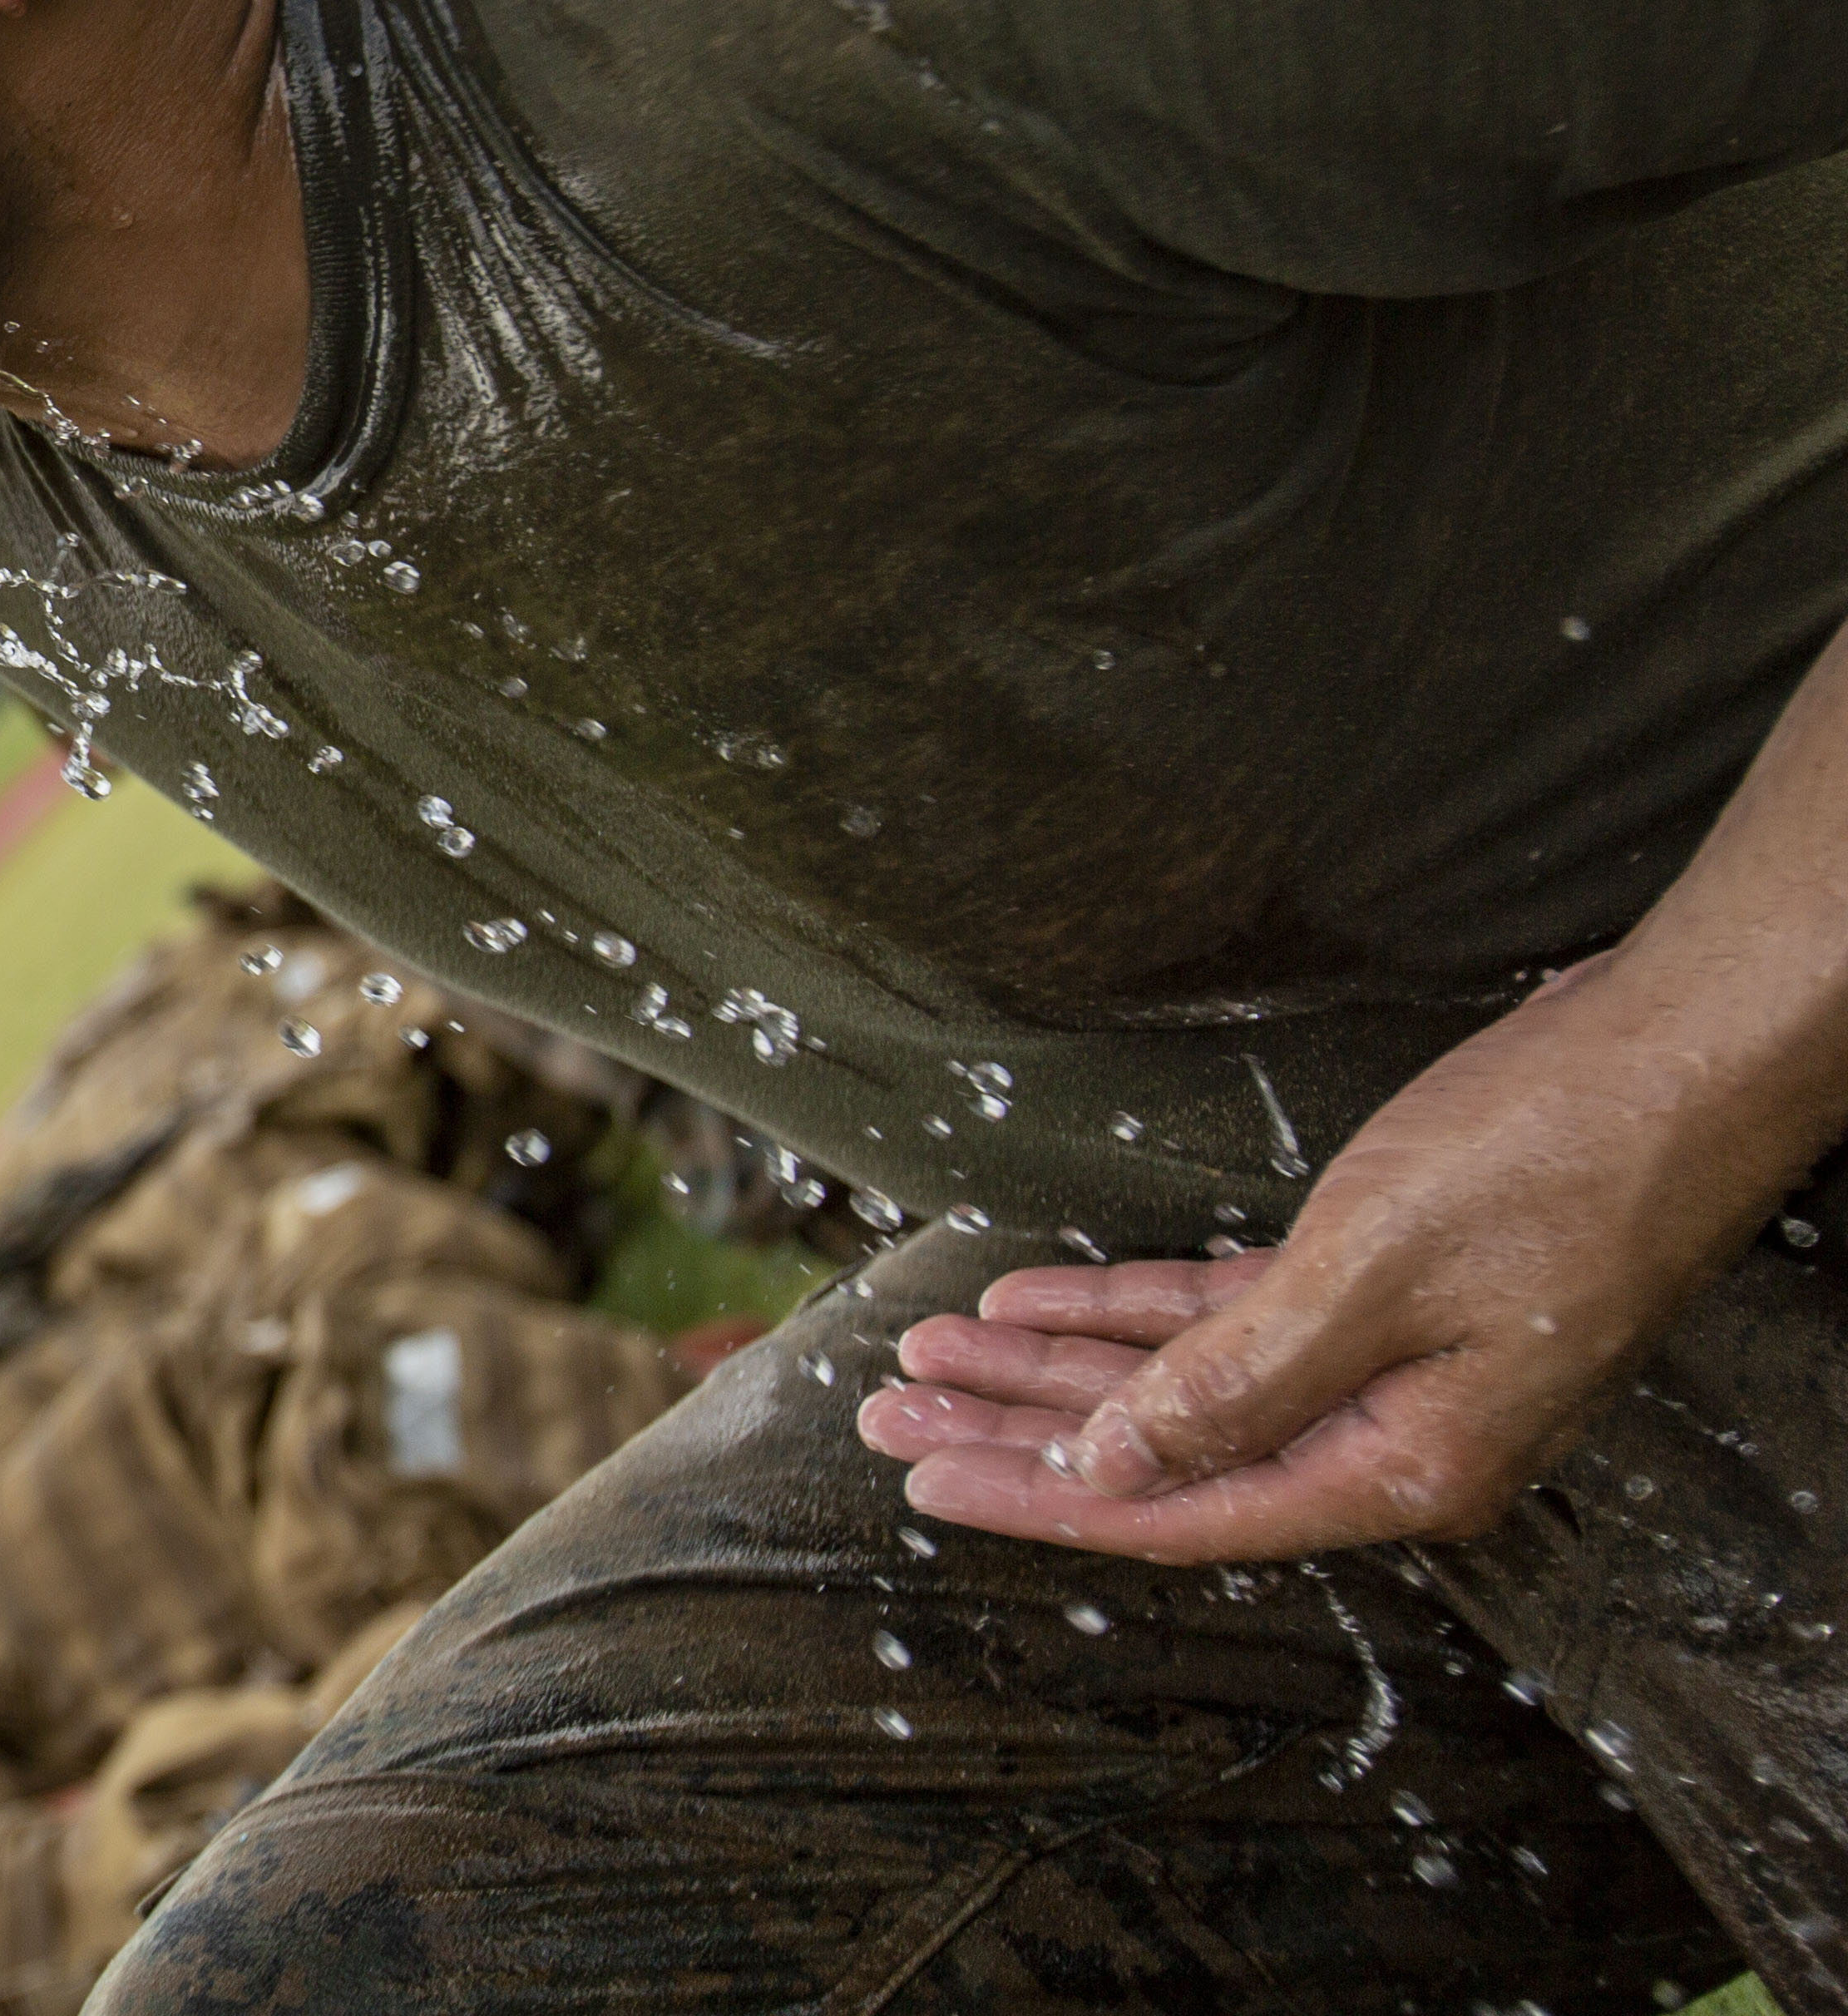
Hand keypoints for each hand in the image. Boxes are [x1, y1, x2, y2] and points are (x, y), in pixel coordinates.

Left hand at [855, 945, 1840, 1562]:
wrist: (1682, 1055)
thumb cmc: (1554, 1156)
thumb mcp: (1369, 1274)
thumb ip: (1236, 1383)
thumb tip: (1115, 1467)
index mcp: (1403, 1465)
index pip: (1181, 1508)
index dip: (1044, 1497)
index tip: (924, 1482)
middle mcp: (1395, 1435)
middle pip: (1164, 1454)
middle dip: (1015, 1430)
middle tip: (881, 1415)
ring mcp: (1392, 1364)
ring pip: (1182, 1383)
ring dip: (1053, 1366)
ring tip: (925, 1350)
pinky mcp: (1387, 1288)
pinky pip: (1226, 1321)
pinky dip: (1128, 1310)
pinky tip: (1030, 1298)